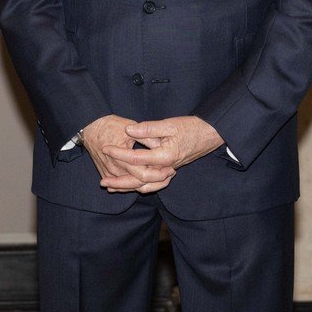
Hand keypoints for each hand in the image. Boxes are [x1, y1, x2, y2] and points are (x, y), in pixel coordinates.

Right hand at [80, 114, 173, 192]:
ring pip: (131, 187)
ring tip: (162, 179)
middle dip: (156, 182)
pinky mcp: (107, 174)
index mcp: (123, 160)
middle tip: (170, 175)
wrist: (90, 128)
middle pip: (139, 185)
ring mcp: (110, 174)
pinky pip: (121, 185)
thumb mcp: (129, 127)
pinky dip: (134, 186)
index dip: (160, 174)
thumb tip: (161, 145)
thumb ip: (146, 138)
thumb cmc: (109, 125)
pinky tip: (146, 182)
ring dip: (147, 184)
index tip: (171, 169)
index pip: (145, 176)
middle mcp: (116, 171)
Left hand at [100, 116, 223, 192]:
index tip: (105, 148)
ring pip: (145, 186)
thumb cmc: (191, 127)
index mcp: (165, 156)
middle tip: (102, 181)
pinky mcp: (168, 172)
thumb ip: (148, 129)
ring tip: (111, 187)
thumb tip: (128, 130)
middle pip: (138, 180)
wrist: (209, 135)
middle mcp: (166, 168)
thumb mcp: (170, 124)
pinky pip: (152, 185)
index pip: (136, 158)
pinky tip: (130, 185)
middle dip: (119, 182)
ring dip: (127, 188)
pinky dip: (139, 187)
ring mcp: (168, 172)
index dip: (119, 153)